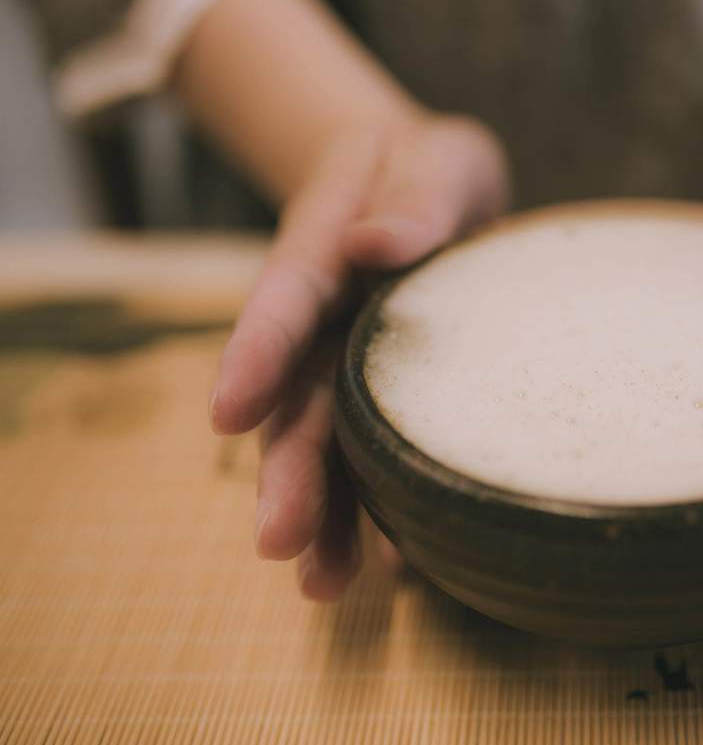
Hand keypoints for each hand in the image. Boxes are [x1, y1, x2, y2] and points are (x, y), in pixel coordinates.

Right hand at [209, 114, 509, 599]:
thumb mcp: (436, 159)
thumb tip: (375, 245)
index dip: (255, 356)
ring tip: (322, 586)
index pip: (285, 301)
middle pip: (297, 400)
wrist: (437, 199)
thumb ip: (416, 194)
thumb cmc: (430, 173)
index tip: (224, 414)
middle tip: (277, 542)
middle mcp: (326, 324)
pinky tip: (399, 569)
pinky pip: (380, 458)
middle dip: (286, 472)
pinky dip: (386, 513)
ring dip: (325, 516)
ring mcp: (350, 369)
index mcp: (324, 253)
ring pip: (329, 446)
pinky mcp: (388, 401)